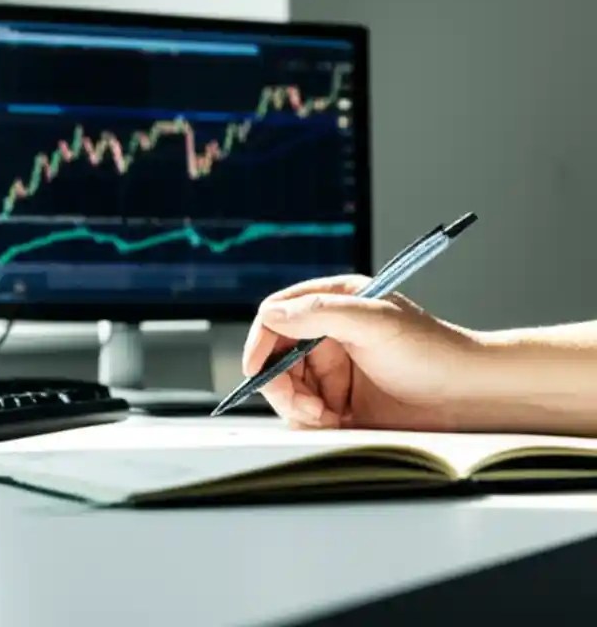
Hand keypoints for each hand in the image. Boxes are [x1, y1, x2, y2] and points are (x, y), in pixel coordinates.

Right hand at [242, 275, 481, 430]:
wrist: (472, 398)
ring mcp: (335, 371)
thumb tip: (270, 314)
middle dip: (283, 386)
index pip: (276, 316)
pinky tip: (336, 424)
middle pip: (275, 359)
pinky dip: (312, 423)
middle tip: (307, 407)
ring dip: (298, 407)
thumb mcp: (375, 322)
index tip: (257, 369)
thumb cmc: (434, 352)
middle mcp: (329, 335)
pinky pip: (306, 414)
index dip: (261, 342)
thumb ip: (320, 313)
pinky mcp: (342, 403)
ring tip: (328, 417)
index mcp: (334, 304)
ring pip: (288, 390)